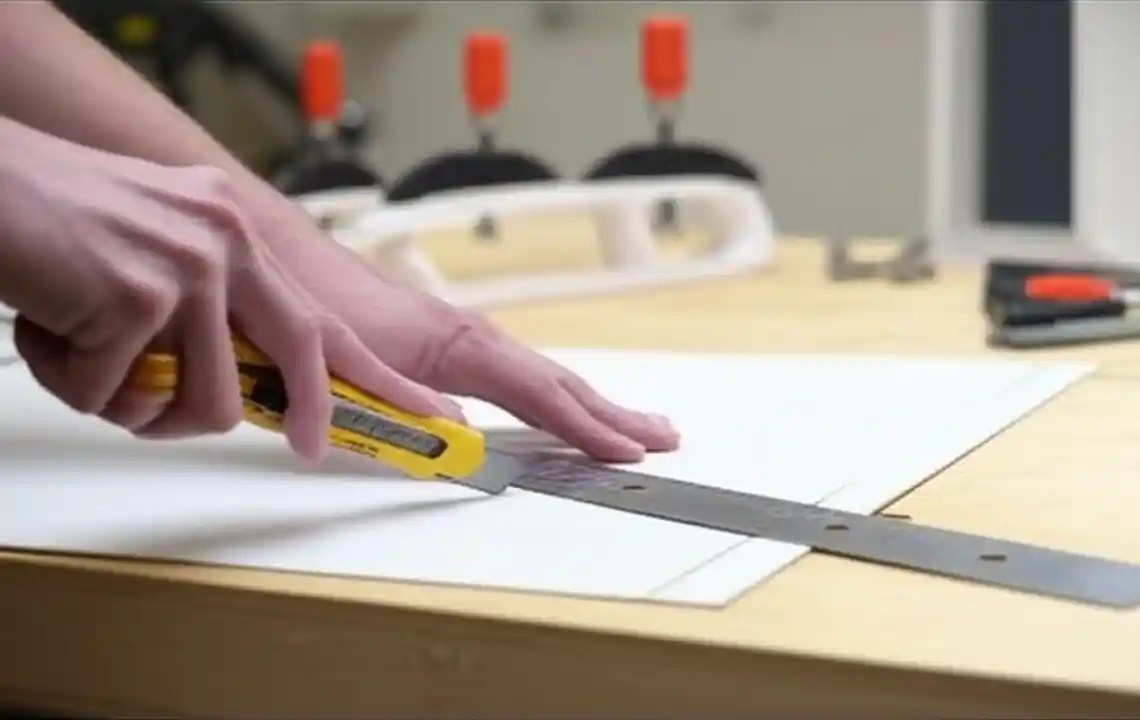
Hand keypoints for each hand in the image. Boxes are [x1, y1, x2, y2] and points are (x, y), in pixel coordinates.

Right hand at [0, 118, 457, 457]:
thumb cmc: (46, 219)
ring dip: (140, 406)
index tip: (418, 413)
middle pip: (303, 350)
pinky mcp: (138, 298)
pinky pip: (121, 397)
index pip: (318, 316)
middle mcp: (222, 241)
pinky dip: (79, 386)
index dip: (370, 374)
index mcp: (230, 230)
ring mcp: (186, 268)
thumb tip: (235, 386)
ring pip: (204, 400)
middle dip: (314, 412)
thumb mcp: (151, 254)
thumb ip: (202, 311)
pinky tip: (54, 334)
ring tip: (91, 359)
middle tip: (313, 450)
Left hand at [239, 183, 680, 462]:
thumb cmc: (313, 308)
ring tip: (633, 426)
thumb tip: (458, 432)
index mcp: (460, 344)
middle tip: (665, 437)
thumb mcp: (351, 363)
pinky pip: (519, 377)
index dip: (585, 426)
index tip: (628, 451)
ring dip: (591, 406)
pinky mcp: (449, 344)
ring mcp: (465, 340)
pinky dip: (554, 396)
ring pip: (542, 379)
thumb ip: (401, 400)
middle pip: (558, 382)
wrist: (281, 256)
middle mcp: (474, 338)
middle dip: (612, 414)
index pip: (539, 393)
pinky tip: (560, 409)